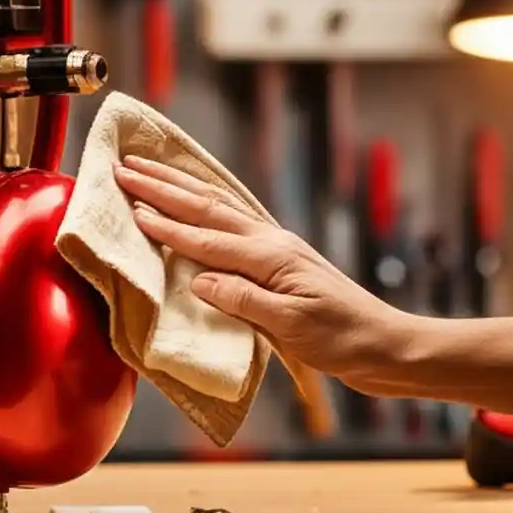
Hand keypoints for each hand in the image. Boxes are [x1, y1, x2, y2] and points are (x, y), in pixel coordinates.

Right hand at [114, 156, 413, 395]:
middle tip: (125, 166)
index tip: (131, 207)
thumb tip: (198, 281)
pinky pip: (231, 220)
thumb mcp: (292, 327)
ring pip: (218, 206)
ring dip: (180, 186)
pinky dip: (205, 202)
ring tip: (149, 168)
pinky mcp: (278, 259)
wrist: (386, 345)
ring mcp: (276, 247)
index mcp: (270, 257)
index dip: (166, 225)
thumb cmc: (343, 340)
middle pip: (207, 206)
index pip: (206, 238)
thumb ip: (244, 301)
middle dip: (163, 186)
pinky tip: (196, 197)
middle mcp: (271, 242)